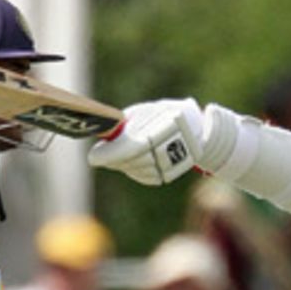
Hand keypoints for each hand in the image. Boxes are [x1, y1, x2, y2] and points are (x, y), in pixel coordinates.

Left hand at [87, 97, 203, 185]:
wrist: (196, 130)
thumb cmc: (165, 114)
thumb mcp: (147, 111)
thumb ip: (128, 123)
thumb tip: (105, 137)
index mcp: (168, 126)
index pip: (135, 146)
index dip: (113, 154)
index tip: (94, 157)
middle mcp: (174, 147)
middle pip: (135, 161)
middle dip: (113, 160)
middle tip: (98, 157)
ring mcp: (175, 163)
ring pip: (140, 171)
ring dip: (122, 165)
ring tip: (113, 157)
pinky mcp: (172, 174)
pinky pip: (147, 178)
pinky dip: (134, 171)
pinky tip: (127, 164)